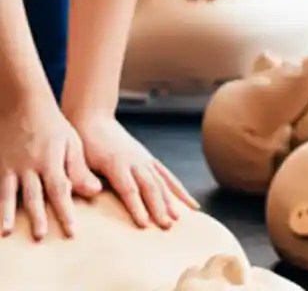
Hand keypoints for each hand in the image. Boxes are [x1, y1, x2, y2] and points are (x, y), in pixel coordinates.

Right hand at [0, 98, 100, 239]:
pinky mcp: (1, 165)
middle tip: (40, 237)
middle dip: (38, 217)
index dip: (66, 211)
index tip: (71, 231)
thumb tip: (95, 192)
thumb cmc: (54, 126)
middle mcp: (30, 166)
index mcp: (52, 161)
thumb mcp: (72, 143)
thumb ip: (80, 170)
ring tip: (8, 231)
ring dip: (9, 214)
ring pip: (11, 193)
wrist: (24, 105)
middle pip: (35, 195)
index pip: (60, 190)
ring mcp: (12, 166)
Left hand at [69, 112, 197, 228]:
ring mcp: (145, 160)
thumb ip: (84, 176)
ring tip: (178, 219)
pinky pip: (168, 176)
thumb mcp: (79, 159)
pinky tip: (190, 204)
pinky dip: (179, 190)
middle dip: (159, 208)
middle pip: (150, 187)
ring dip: (171, 201)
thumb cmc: (83, 142)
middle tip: (166, 226)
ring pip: (162, 182)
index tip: (144, 224)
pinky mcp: (149, 160)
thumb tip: (93, 192)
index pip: (129, 189)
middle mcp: (135, 162)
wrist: (94, 119)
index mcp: (117, 163)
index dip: (137, 207)